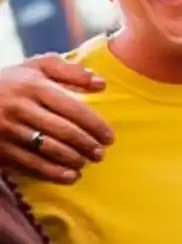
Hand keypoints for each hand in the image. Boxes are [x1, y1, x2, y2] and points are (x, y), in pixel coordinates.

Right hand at [0, 54, 112, 182]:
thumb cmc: (11, 81)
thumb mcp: (37, 66)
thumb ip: (70, 71)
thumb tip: (102, 84)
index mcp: (34, 87)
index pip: (72, 108)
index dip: (94, 124)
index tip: (110, 137)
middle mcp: (20, 109)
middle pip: (62, 131)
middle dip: (86, 144)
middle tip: (101, 153)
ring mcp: (7, 131)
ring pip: (47, 149)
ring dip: (72, 159)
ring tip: (86, 163)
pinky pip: (29, 164)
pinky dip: (52, 173)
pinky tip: (69, 177)